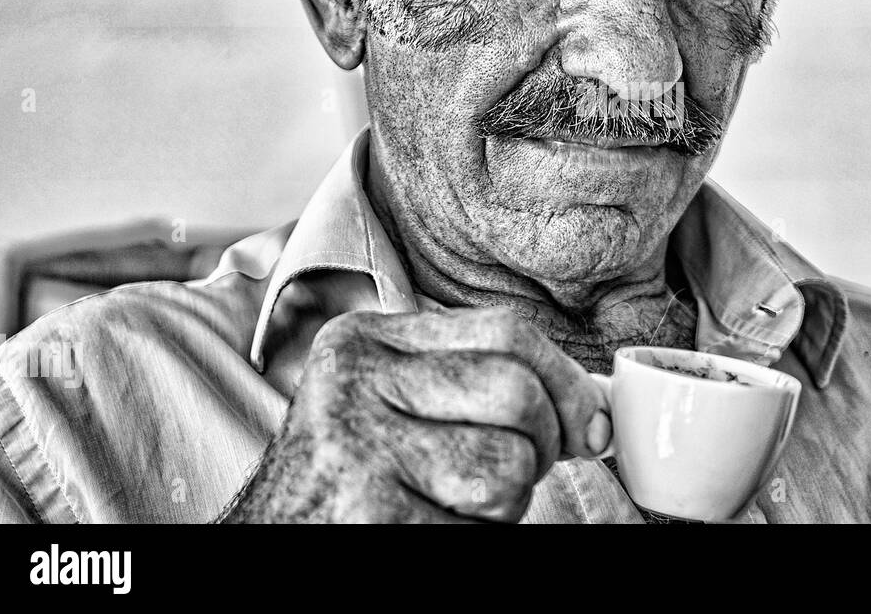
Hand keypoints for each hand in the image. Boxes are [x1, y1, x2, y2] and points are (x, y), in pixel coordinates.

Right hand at [221, 308, 610, 522]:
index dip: (568, 382)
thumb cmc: (353, 477)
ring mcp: (357, 448)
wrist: (275, 539)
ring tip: (452, 502)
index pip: (508, 332)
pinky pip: (479, 528)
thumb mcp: (395, 402)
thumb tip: (595, 415)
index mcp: (366, 340)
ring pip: (509, 465)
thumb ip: (480, 382)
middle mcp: (354, 381)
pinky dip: (473, 536)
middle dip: (540, 446)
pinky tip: (425, 527)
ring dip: (505, 503)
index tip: (589, 426)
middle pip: (519, 393)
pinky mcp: (370, 516)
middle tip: (508, 474)